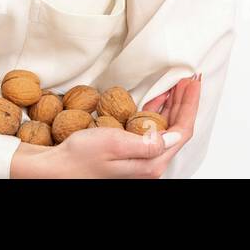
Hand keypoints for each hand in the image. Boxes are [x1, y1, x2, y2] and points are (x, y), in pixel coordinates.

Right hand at [14, 73, 202, 177]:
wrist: (57, 169)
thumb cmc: (80, 158)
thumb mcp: (114, 144)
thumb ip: (146, 142)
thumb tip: (170, 134)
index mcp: (151, 163)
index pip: (181, 130)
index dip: (189, 105)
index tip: (192, 83)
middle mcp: (149, 163)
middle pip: (176, 129)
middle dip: (184, 103)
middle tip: (189, 80)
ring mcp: (140, 158)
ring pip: (165, 128)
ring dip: (172, 106)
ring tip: (177, 85)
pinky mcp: (129, 153)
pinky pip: (150, 130)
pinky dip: (156, 112)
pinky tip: (156, 100)